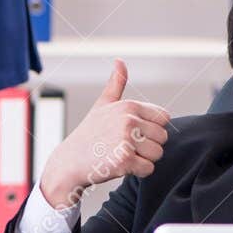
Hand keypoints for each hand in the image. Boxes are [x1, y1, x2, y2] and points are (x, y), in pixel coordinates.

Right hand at [37, 59, 170, 208]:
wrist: (68, 162)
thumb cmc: (88, 134)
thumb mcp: (102, 106)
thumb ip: (116, 84)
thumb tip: (120, 60)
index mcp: (128, 106)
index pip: (163, 118)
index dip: (151, 128)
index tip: (133, 132)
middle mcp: (128, 120)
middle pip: (162, 137)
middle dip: (148, 146)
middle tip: (125, 146)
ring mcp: (126, 141)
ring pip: (157, 154)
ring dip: (144, 159)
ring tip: (122, 155)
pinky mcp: (124, 161)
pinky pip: (148, 169)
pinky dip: (137, 172)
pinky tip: (120, 166)